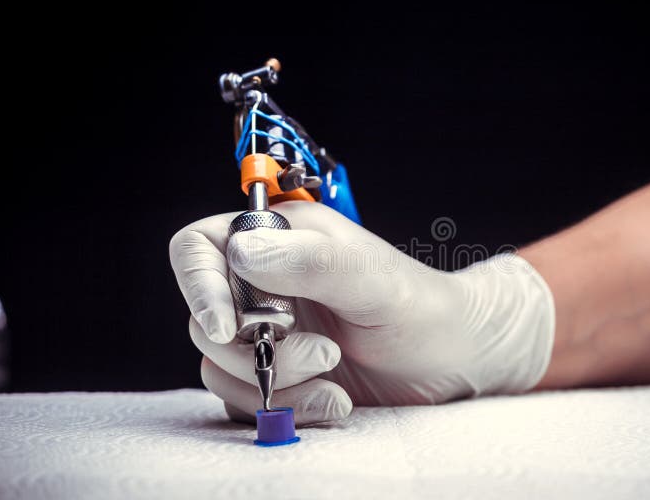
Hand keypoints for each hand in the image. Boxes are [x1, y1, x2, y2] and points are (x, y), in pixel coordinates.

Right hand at [170, 201, 554, 424]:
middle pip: (206, 318)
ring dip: (275, 384)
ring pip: (220, 365)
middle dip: (259, 349)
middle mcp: (265, 285)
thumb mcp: (372, 279)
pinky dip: (285, 408)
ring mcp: (268, 333)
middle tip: (324, 354)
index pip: (199, 248)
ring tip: (333, 381)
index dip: (198, 286)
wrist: (451, 360)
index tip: (228, 327)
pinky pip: (245, 399)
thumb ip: (312, 263)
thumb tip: (242, 253)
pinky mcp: (278, 374)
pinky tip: (333, 403)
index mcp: (280, 241)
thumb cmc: (420, 307)